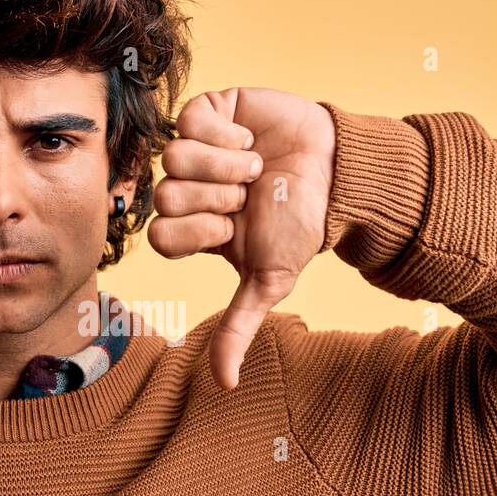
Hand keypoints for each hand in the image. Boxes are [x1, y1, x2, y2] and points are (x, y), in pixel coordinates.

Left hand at [150, 87, 335, 388]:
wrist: (338, 174)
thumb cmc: (302, 225)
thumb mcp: (271, 281)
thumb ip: (239, 326)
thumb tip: (225, 384)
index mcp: (191, 229)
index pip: (158, 236)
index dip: (198, 233)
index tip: (233, 228)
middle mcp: (185, 189)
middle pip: (164, 197)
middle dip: (217, 198)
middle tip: (248, 196)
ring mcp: (193, 148)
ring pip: (173, 157)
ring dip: (225, 165)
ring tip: (255, 168)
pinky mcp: (207, 111)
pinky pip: (189, 119)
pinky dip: (226, 132)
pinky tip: (250, 138)